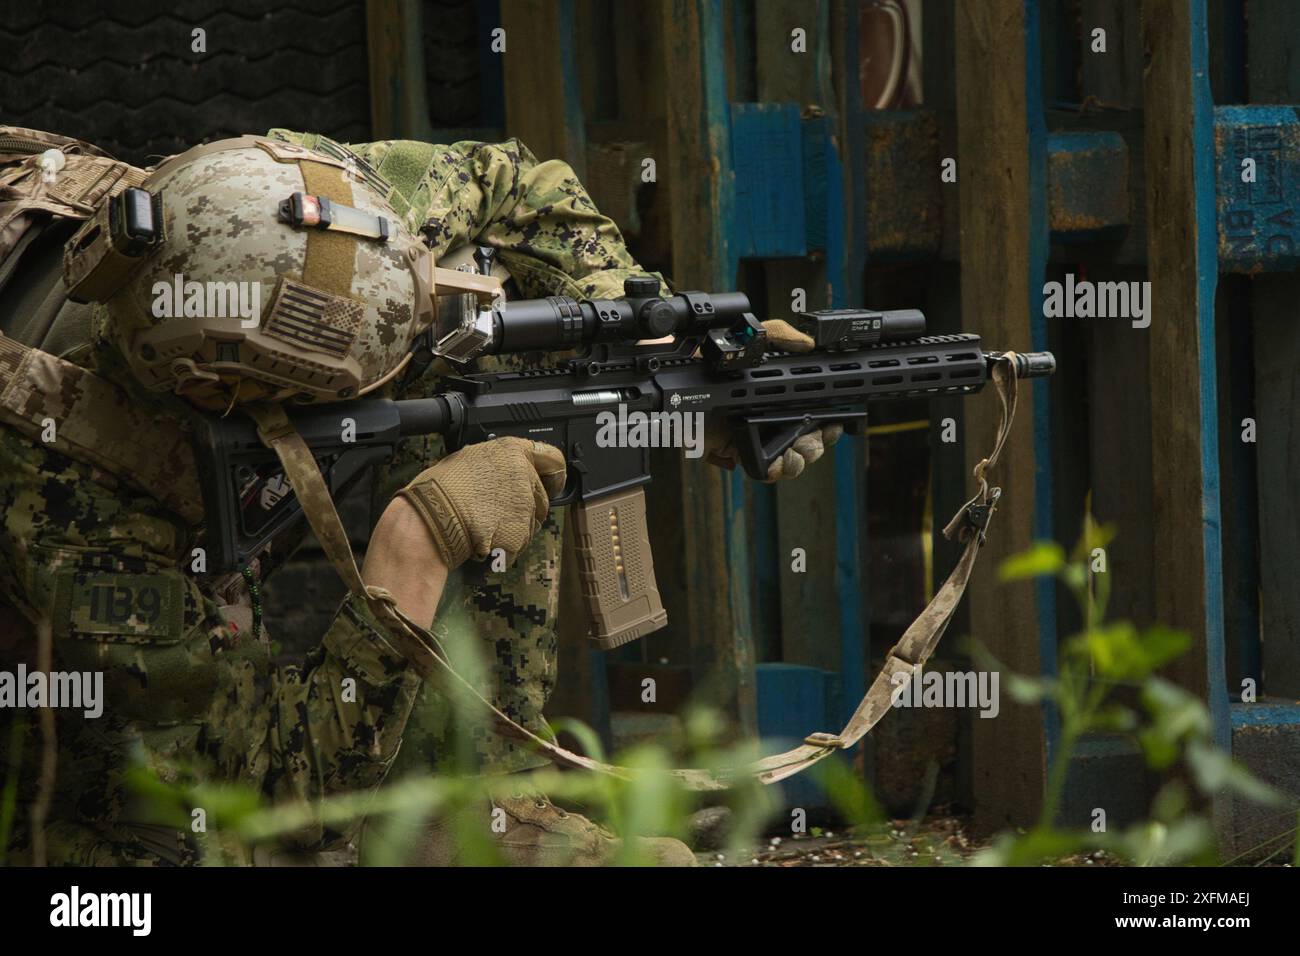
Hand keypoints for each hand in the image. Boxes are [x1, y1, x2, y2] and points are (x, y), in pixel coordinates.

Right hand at [394, 436, 566, 569]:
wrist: (429, 517)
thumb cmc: (439, 488)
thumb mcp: (469, 459)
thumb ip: (496, 464)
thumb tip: (502, 471)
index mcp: (512, 452)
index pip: (552, 459)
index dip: (554, 475)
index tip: (553, 484)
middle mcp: (524, 475)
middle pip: (542, 497)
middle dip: (527, 509)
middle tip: (502, 514)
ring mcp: (525, 506)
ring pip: (531, 523)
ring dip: (515, 528)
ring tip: (485, 527)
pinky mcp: (520, 533)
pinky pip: (519, 544)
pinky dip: (505, 547)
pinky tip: (483, 541)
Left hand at [704, 319, 844, 480]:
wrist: (675, 390)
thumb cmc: (707, 364)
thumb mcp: (746, 342)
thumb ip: (776, 333)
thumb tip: (808, 343)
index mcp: (779, 392)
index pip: (816, 408)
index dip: (831, 418)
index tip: (838, 420)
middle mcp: (773, 417)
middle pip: (813, 438)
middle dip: (820, 441)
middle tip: (816, 436)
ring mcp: (759, 437)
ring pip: (796, 458)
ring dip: (803, 457)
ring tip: (796, 450)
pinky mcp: (743, 454)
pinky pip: (769, 470)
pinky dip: (779, 470)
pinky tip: (779, 462)